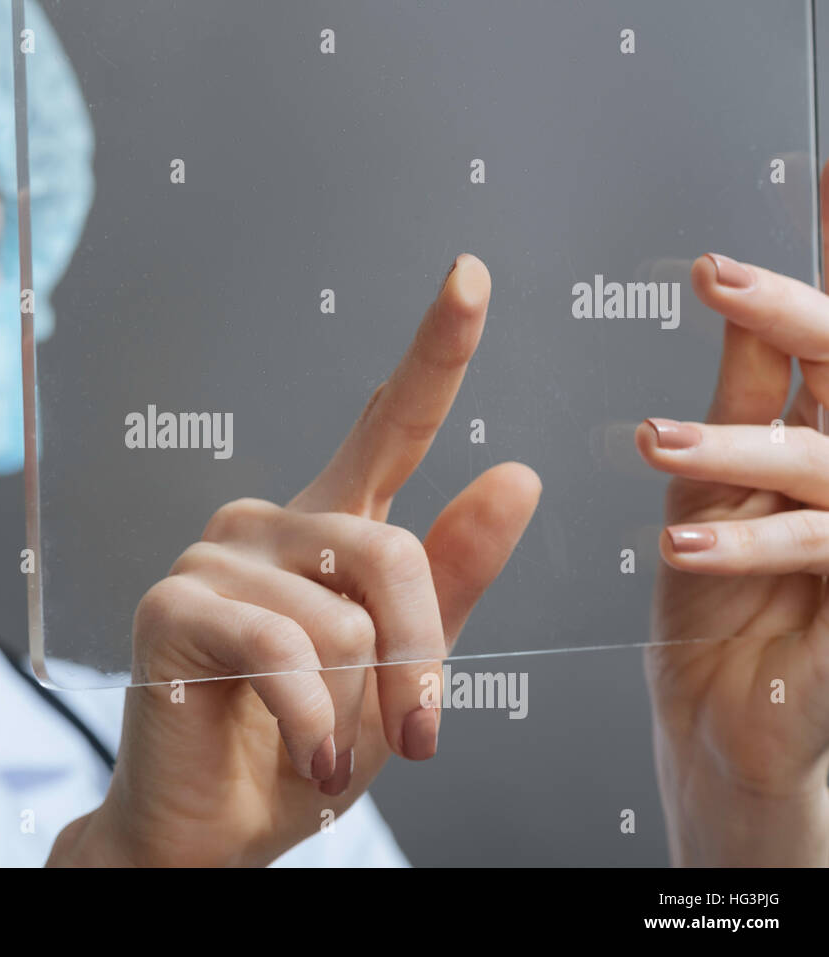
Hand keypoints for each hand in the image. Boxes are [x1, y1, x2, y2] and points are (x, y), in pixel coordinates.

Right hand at [50, 255, 541, 865]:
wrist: (214, 831)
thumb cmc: (304, 749)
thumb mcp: (401, 673)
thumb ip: (452, 581)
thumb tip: (514, 475)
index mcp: (327, 530)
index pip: (389, 426)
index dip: (434, 350)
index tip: (469, 275)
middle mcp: (267, 525)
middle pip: (393, 551)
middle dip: (420, 658)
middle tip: (419, 733)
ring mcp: (213, 560)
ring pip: (341, 613)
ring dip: (360, 704)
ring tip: (334, 750)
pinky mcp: (172, 606)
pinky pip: (282, 650)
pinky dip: (313, 719)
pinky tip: (304, 754)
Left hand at [637, 222, 828, 864]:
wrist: (735, 726)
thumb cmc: (722, 606)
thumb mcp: (717, 485)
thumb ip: (742, 397)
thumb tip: (738, 300)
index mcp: (823, 436)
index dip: (828, 258)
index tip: (826, 172)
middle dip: (796, 321)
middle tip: (719, 279)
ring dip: (745, 448)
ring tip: (657, 441)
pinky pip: (823, 556)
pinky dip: (752, 544)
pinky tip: (685, 537)